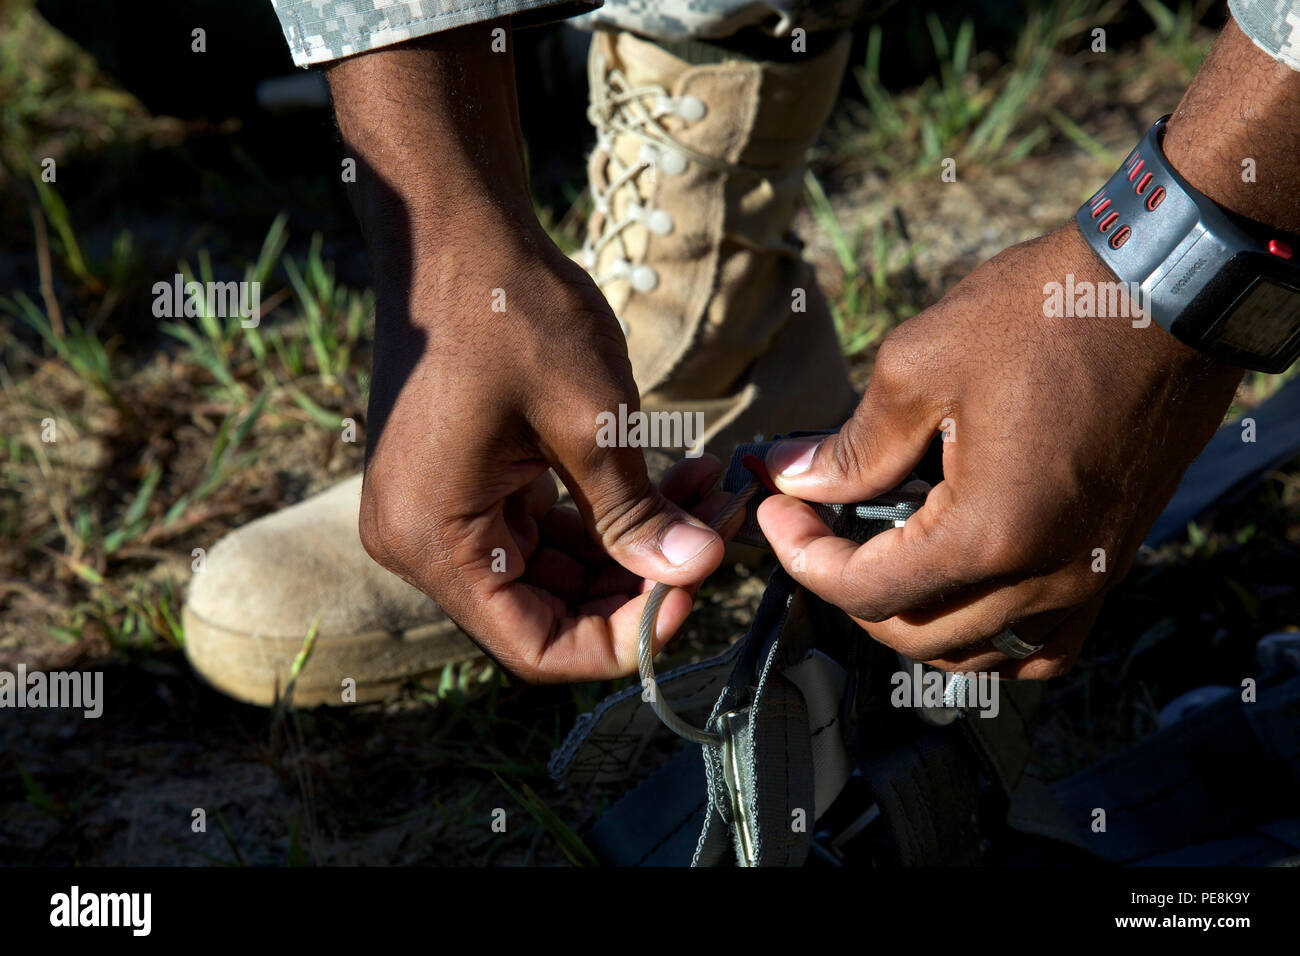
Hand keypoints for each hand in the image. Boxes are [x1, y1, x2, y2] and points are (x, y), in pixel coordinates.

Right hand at [359, 238, 726, 681]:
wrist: (456, 228)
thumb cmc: (512, 311)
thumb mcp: (590, 419)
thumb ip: (637, 511)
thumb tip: (696, 573)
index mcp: (434, 541)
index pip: (535, 647)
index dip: (620, 638)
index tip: (691, 593)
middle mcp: (422, 541)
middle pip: (544, 610)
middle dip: (637, 580)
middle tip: (715, 534)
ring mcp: (439, 509)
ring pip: (550, 570)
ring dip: (629, 542)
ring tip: (706, 495)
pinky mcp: (460, 480)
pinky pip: (536, 527)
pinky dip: (601, 512)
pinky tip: (670, 477)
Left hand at [757, 224, 1242, 677]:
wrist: (1169, 289)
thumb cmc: (1048, 314)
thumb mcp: (920, 366)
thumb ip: (852, 446)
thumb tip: (796, 478)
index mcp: (990, 534)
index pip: (868, 592)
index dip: (803, 556)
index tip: (775, 511)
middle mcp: (1047, 576)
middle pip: (915, 634)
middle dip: (847, 588)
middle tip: (814, 528)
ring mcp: (1089, 577)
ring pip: (978, 653)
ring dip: (913, 619)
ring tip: (878, 558)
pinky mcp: (1114, 561)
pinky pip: (1045, 645)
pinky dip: (989, 636)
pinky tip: (959, 591)